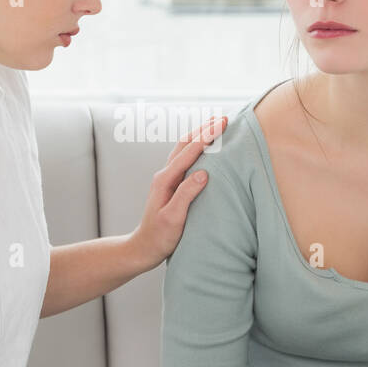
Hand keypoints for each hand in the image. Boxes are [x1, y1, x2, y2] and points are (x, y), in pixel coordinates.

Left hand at [126, 115, 227, 268]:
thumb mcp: (173, 218)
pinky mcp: (171, 185)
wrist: (144, 248)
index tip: (222, 124)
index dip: (206, 136)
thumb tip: (204, 172)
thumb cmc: (159, 237)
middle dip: (204, 129)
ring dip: (199, 136)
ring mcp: (167, 179)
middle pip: (185, 144)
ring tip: (215, 126)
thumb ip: (186, 194)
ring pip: (184, 149)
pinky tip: (205, 149)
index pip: (189, 152)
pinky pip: (185, 160)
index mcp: (166, 179)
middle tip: (223, 118)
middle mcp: (165, 175)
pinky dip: (196, 148)